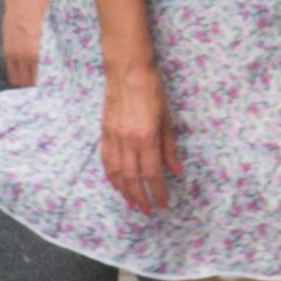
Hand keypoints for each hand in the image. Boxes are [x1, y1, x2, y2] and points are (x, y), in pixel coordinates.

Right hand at [97, 71, 178, 215]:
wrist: (127, 70)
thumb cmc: (152, 91)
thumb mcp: (167, 119)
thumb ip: (169, 147)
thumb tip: (175, 170)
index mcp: (146, 137)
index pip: (152, 173)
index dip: (158, 191)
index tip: (163, 203)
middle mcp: (127, 140)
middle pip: (132, 178)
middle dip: (140, 197)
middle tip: (147, 210)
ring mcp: (113, 137)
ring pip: (116, 172)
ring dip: (124, 191)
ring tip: (132, 202)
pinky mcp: (105, 131)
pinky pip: (106, 159)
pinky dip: (110, 175)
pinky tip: (116, 184)